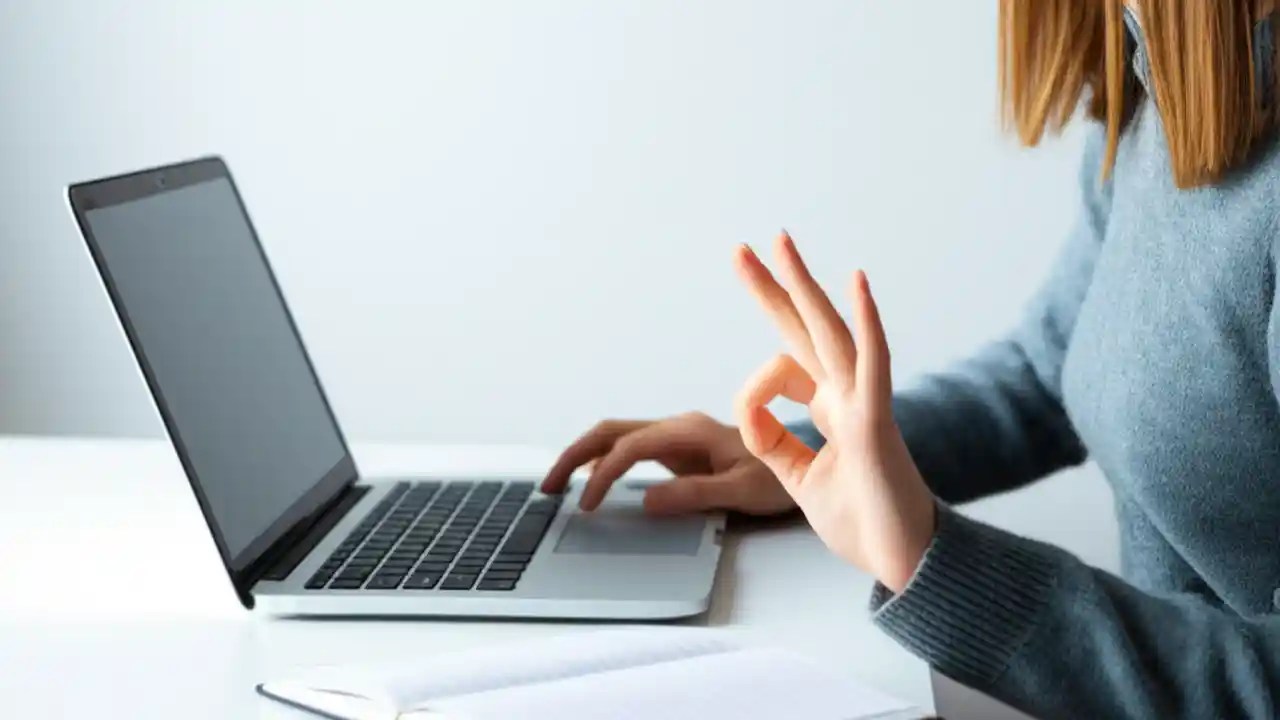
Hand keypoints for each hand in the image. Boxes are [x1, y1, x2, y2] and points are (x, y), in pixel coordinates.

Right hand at [541, 413, 796, 514]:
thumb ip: (695, 494)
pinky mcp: (675, 452)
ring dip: (581, 456)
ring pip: (614, 438)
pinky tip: (588, 480)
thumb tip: (646, 500)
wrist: (807, 465)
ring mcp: (674, 438)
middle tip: (547, 487)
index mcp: (689, 431)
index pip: (630, 448)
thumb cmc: (781, 479)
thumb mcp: (743, 490)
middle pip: (610, 432)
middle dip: (574, 455)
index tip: (588, 504)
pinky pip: (626, 450)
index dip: (603, 474)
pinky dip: (599, 461)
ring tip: (555, 483)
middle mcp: (677, 428)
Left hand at [732, 231, 935, 592]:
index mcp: (831, 407)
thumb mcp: (797, 479)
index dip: (752, 396)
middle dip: (773, 287)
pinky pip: (872, 365)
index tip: (753, 435)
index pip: (782, 368)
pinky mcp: (876, 423)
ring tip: (781, 245)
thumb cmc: (864, 521)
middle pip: (804, 328)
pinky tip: (857, 284)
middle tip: (744, 249)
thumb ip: (772, 444)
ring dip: (806, 286)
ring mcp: (864, 403)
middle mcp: (848, 395)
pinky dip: (866, 324)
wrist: (905, 562)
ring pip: (830, 332)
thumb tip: (749, 418)